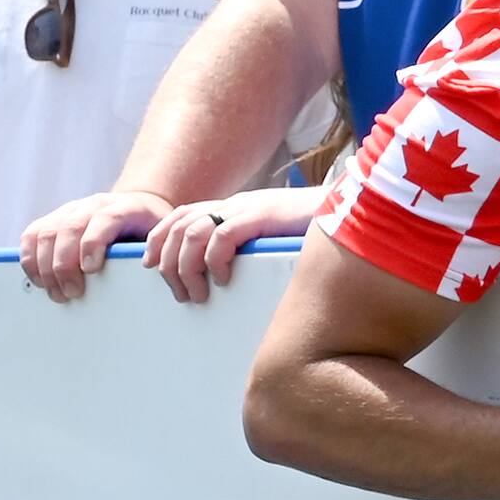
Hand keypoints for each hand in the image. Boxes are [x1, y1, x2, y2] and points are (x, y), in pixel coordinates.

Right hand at [21, 188, 174, 301]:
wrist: (140, 204)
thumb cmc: (151, 229)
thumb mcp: (162, 237)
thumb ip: (154, 251)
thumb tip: (144, 274)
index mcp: (125, 207)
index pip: (105, 220)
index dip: (93, 243)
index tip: (90, 270)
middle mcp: (94, 204)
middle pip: (70, 228)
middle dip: (65, 264)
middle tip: (72, 293)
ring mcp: (71, 209)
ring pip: (46, 232)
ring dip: (45, 266)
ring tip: (56, 292)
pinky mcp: (54, 218)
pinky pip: (32, 234)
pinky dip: (30, 258)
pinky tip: (39, 279)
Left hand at [143, 185, 323, 302]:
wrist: (349, 208)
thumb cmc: (313, 228)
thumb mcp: (271, 234)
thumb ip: (248, 243)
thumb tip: (226, 270)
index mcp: (230, 207)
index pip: (177, 217)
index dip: (157, 241)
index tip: (150, 267)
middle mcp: (231, 205)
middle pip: (176, 229)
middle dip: (168, 264)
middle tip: (181, 294)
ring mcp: (245, 208)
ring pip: (191, 234)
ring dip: (186, 268)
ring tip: (198, 294)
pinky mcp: (261, 216)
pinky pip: (222, 237)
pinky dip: (214, 260)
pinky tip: (222, 279)